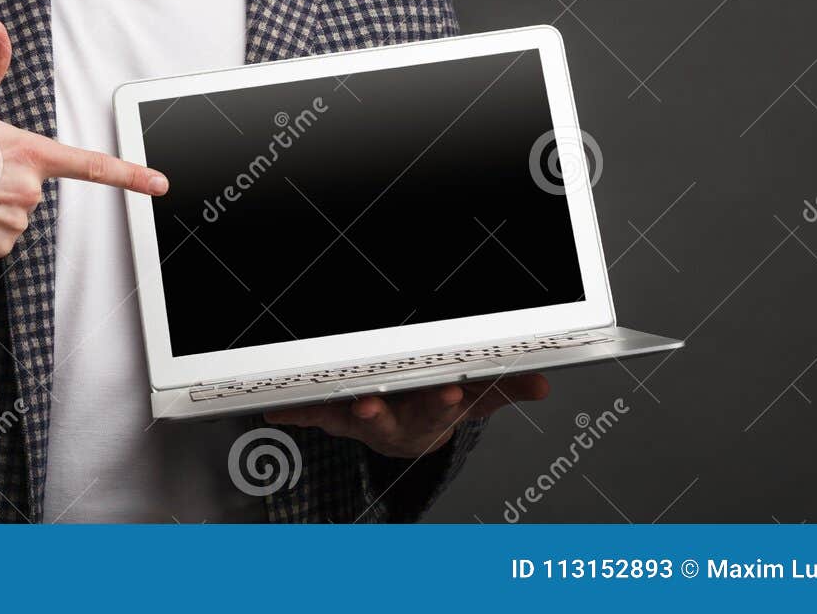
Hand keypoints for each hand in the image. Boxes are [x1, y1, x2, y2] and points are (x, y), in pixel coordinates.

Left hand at [263, 373, 549, 458]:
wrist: (409, 433)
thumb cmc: (437, 407)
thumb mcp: (475, 400)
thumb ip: (506, 389)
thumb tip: (542, 384)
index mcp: (429, 415)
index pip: (441, 409)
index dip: (443, 402)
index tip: (448, 391)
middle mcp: (393, 421)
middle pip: (390, 418)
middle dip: (385, 412)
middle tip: (376, 404)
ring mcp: (362, 420)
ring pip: (350, 416)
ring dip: (339, 412)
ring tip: (326, 404)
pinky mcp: (335, 416)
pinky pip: (313, 413)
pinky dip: (293, 413)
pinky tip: (273, 411)